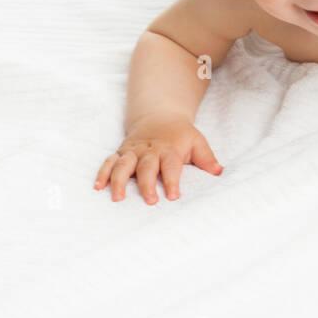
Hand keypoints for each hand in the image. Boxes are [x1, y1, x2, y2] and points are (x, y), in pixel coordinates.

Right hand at [94, 113, 222, 204]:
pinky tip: (98, 187)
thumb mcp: (197, 141)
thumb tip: (219, 172)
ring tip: (117, 198)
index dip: (172, 180)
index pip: (171, 165)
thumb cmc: (181, 135)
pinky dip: (103, 173)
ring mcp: (133, 151)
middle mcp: (149, 150)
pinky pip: (109, 162)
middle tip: (150, 201)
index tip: (174, 196)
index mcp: (170, 149)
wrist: (159, 116)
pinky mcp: (121, 152)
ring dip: (119, 180)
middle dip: (146, 183)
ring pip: (123, 164)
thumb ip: (207, 158)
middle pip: (146, 166)